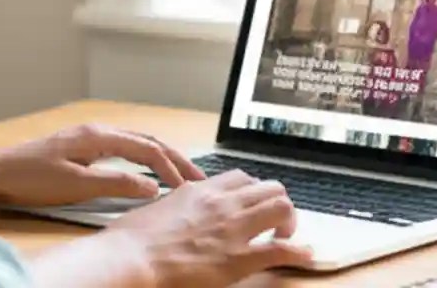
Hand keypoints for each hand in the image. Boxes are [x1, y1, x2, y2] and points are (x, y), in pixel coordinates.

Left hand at [0, 123, 204, 206]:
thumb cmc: (30, 178)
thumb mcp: (76, 186)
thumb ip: (116, 185)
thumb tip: (152, 187)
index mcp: (99, 136)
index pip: (147, 149)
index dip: (171, 168)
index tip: (188, 187)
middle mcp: (98, 131)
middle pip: (147, 141)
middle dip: (175, 158)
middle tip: (198, 177)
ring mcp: (90, 137)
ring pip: (137, 143)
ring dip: (161, 158)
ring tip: (180, 174)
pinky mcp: (82, 147)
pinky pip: (124, 149)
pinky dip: (143, 158)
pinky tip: (146, 171)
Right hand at [107, 169, 314, 286]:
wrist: (131, 259)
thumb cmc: (133, 239)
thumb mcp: (158, 208)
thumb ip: (178, 204)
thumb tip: (180, 209)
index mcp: (202, 190)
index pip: (242, 178)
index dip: (254, 191)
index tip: (253, 204)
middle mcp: (223, 203)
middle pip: (270, 187)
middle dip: (277, 202)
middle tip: (274, 221)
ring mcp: (234, 229)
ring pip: (282, 207)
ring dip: (289, 220)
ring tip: (285, 235)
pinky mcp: (239, 259)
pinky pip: (281, 251)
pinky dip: (298, 252)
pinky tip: (305, 255)